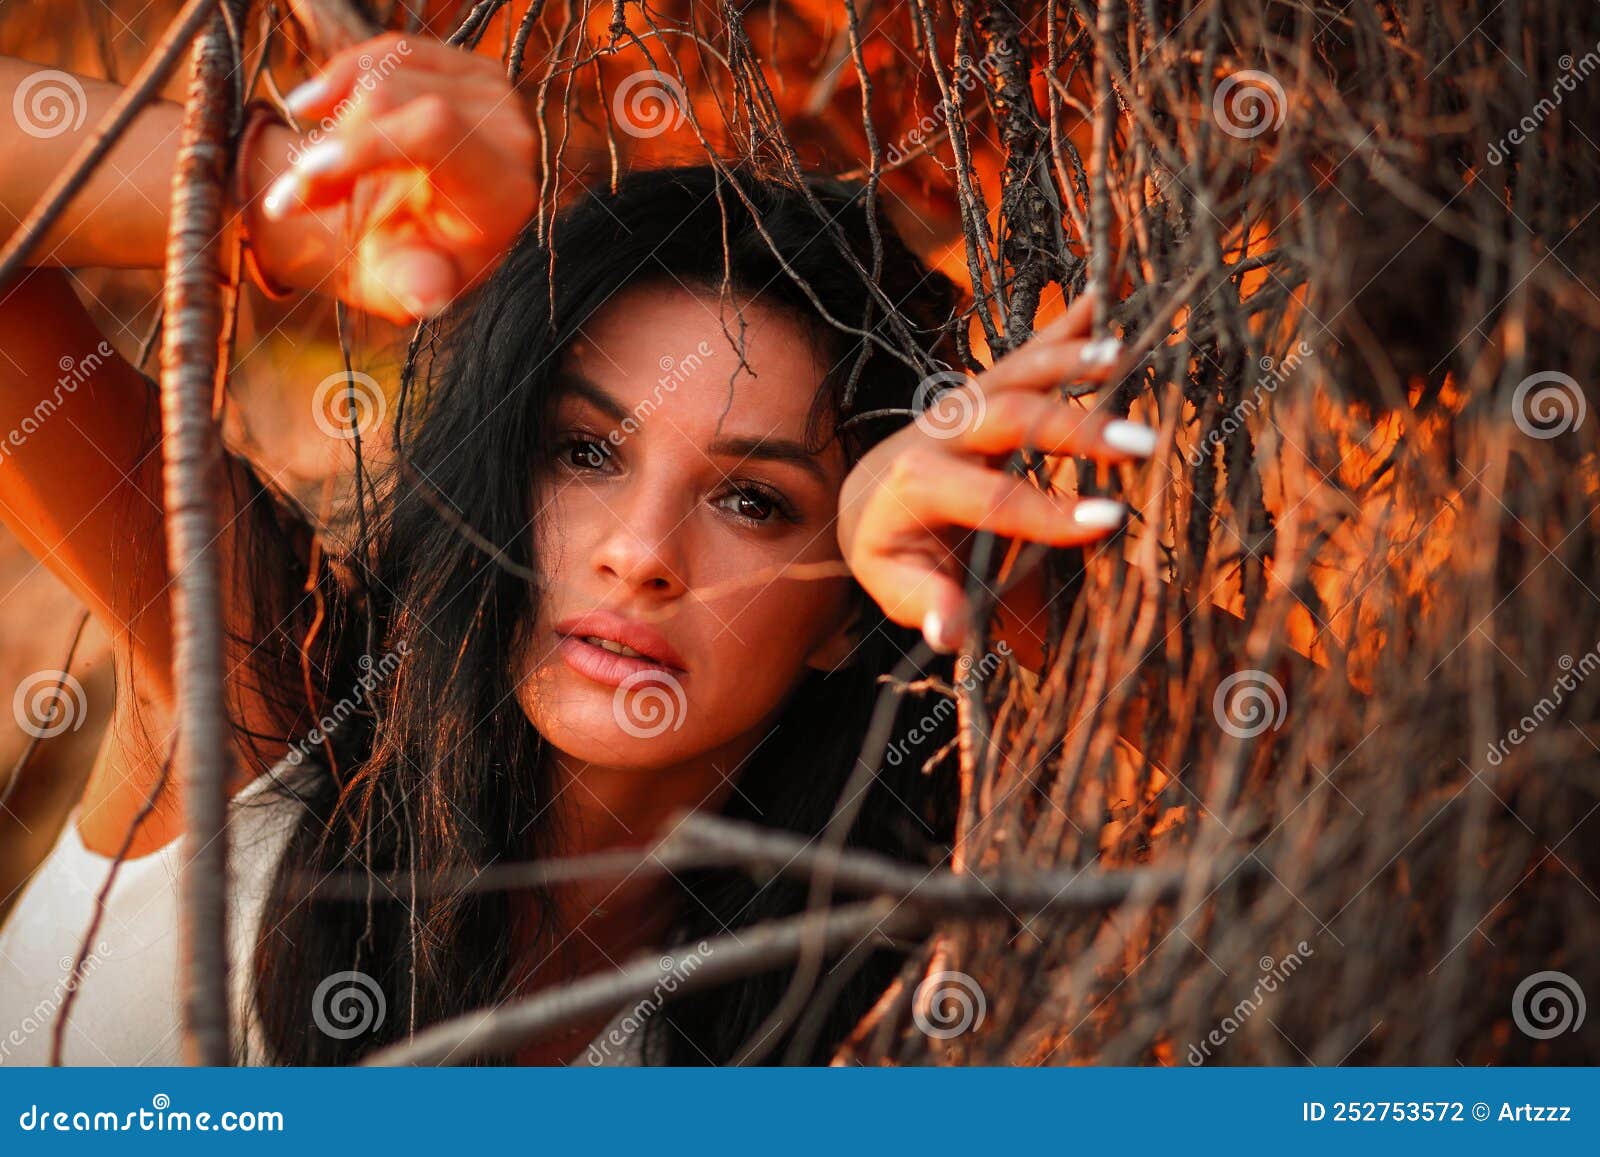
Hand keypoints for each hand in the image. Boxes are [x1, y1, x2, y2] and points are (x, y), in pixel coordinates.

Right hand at [249, 34, 534, 322]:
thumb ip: (415, 285)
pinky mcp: (467, 67)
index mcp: (505, 190)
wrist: (422, 232)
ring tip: (317, 173)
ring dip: (333, 122)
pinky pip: (387, 53)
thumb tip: (427, 298)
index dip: (360, 144)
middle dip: (333, 146)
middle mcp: (511, 132)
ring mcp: (492, 92)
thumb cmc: (413, 260)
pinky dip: (341, 80)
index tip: (303, 176)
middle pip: (396, 100)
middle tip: (294, 198)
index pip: (433, 130)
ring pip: (385, 74)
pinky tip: (315, 111)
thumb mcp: (408, 282)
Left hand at [836, 291, 1156, 654]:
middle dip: (1075, 428)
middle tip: (1142, 444)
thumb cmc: (897, 554)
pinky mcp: (987, 383)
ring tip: (1129, 353)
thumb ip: (928, 606)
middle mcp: (940, 432)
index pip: (988, 499)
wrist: (868, 499)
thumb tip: (950, 634)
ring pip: (1019, 369)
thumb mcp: (899, 587)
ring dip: (1073, 359)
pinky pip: (1031, 347)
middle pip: (1009, 418)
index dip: (1046, 513)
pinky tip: (1110, 287)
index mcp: (917, 486)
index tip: (1111, 522)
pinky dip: (1071, 319)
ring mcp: (965, 399)